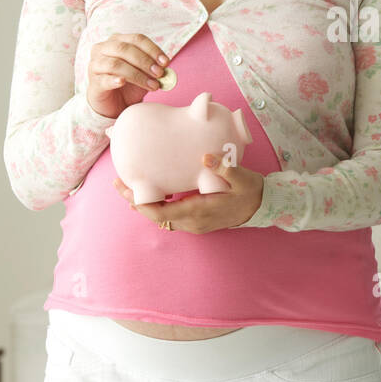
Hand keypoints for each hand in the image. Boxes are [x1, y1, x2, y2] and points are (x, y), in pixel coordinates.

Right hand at [86, 33, 171, 119]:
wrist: (113, 103)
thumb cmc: (129, 83)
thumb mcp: (144, 72)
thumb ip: (154, 68)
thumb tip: (166, 67)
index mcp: (117, 41)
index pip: (136, 39)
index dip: (152, 49)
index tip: (166, 62)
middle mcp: (103, 49)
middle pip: (125, 49)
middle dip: (145, 61)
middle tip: (159, 74)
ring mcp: (96, 65)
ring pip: (116, 64)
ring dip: (137, 75)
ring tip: (152, 85)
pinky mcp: (94, 82)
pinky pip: (105, 79)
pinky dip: (115, 80)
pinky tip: (123, 82)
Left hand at [113, 156, 264, 232]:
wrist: (262, 207)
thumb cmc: (251, 192)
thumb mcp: (242, 178)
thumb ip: (225, 168)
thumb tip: (206, 158)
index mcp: (198, 211)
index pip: (160, 213)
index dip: (140, 202)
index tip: (126, 187)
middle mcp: (192, 222)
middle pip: (155, 216)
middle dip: (135, 201)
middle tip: (118, 183)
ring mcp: (193, 223)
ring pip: (161, 217)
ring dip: (145, 204)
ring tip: (130, 185)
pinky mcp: (196, 220)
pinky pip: (170, 215)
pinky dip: (157, 205)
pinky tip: (153, 191)